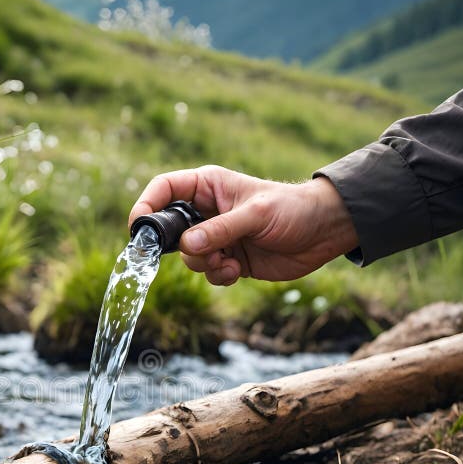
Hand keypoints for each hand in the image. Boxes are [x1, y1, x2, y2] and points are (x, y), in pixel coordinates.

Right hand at [129, 165, 358, 284]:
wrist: (324, 233)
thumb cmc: (293, 210)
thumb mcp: (255, 216)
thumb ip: (220, 231)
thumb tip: (187, 247)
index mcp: (208, 187)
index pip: (164, 189)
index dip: (147, 206)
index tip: (139, 228)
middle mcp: (207, 211)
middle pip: (171, 231)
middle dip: (180, 248)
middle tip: (199, 253)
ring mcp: (216, 237)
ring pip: (188, 257)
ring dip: (204, 265)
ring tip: (229, 261)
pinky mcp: (228, 259)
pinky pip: (207, 273)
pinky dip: (218, 276)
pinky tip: (237, 270)